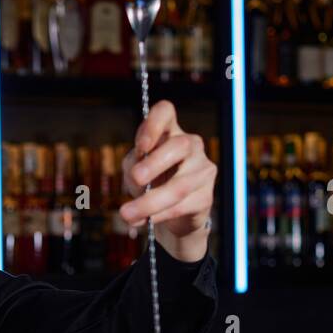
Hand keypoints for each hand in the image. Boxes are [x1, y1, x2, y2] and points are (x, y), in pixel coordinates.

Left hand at [119, 99, 216, 262]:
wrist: (170, 214)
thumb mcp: (134, 170)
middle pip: (179, 146)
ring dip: (150, 201)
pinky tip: (145, 221)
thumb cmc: (149, 182)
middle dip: (155, 163)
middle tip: (136, 179)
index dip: (153, 124)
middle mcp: (191, 145)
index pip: (165, 112)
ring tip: (127, 214)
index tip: (141, 145)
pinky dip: (159, 215)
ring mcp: (202, 169)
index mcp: (169, 131)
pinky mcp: (205, 196)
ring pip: (179, 185)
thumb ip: (133, 166)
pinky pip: (182, 206)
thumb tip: (137, 176)